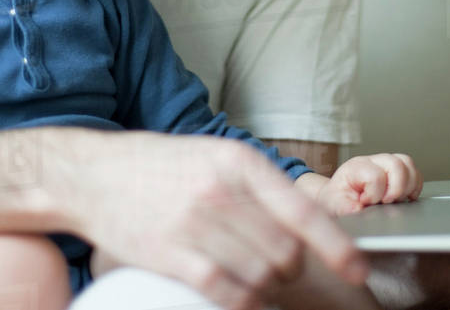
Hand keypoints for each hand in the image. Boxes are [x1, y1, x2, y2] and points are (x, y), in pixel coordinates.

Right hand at [69, 131, 369, 309]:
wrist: (91, 175)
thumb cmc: (155, 165)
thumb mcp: (211, 155)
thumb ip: (254, 183)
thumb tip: (303, 217)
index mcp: (237, 162)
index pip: (303, 211)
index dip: (338, 246)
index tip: (358, 268)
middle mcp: (220, 192)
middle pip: (285, 252)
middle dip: (293, 269)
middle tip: (282, 271)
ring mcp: (194, 225)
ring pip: (260, 276)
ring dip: (268, 288)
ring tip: (258, 283)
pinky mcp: (170, 255)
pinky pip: (226, 291)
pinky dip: (243, 303)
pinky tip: (242, 299)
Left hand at [318, 154, 422, 216]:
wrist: (337, 198)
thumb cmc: (337, 200)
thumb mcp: (335, 205)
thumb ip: (347, 207)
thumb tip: (360, 210)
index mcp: (355, 167)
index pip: (375, 175)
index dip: (374, 194)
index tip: (367, 203)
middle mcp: (372, 161)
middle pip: (396, 164)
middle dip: (396, 188)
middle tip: (386, 202)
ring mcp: (385, 164)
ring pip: (407, 164)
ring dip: (408, 186)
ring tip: (397, 200)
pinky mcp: (396, 172)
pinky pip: (414, 172)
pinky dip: (415, 186)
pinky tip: (406, 197)